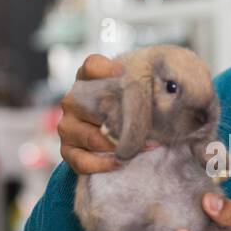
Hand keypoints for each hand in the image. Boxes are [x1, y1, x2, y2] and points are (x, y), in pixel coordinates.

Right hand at [58, 53, 156, 174]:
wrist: (111, 136)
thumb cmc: (126, 108)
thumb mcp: (134, 91)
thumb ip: (141, 84)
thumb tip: (163, 87)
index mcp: (87, 79)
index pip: (93, 66)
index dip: (110, 69)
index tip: (128, 76)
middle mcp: (73, 101)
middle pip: (95, 106)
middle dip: (125, 120)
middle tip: (151, 127)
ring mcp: (68, 127)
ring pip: (93, 138)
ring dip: (121, 146)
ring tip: (144, 147)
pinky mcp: (67, 151)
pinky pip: (82, 161)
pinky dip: (104, 164)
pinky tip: (121, 163)